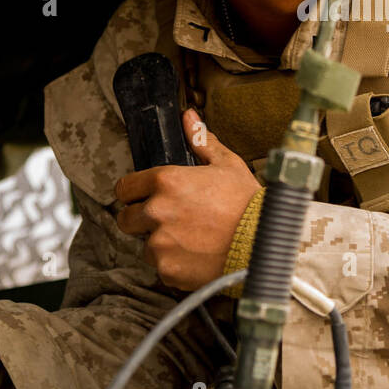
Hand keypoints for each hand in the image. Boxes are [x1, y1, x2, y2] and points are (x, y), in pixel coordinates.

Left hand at [115, 108, 259, 290]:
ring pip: (145, 246)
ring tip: (190, 240)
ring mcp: (160, 244)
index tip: (144, 197)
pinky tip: (196, 256)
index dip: (134, 192)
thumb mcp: (228, 165)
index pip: (124, 188)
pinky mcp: (168, 270)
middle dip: (141, 219)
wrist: (264, 244)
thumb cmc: (248, 203)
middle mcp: (156, 212)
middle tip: (170, 220)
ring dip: (160, 243)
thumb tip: (188, 117)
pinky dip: (174, 265)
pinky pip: (162, 268)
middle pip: (125, 219)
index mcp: (166, 181)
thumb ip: (202, 141)